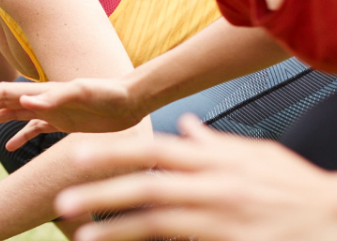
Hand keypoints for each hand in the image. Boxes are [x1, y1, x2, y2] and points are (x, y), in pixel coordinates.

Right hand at [0, 78, 142, 150]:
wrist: (132, 100)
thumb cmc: (110, 93)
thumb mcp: (84, 93)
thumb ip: (56, 96)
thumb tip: (25, 99)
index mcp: (42, 91)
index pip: (3, 94)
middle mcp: (42, 99)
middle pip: (1, 104)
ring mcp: (51, 110)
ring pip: (12, 115)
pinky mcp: (62, 121)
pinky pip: (33, 128)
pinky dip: (18, 136)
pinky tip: (7, 147)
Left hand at [56, 115, 336, 240]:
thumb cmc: (295, 188)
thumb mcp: (257, 157)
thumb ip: (214, 144)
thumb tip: (184, 127)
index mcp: (216, 161)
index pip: (154, 150)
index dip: (113, 153)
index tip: (76, 157)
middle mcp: (216, 187)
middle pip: (148, 188)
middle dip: (102, 193)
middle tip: (62, 201)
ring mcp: (224, 219)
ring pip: (160, 223)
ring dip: (117, 230)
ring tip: (83, 237)